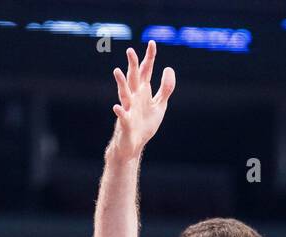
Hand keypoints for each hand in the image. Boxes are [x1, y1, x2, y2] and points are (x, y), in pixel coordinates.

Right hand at [109, 41, 175, 159]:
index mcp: (143, 92)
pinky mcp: (125, 123)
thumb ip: (165, 89)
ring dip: (121, 83)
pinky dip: (120, 112)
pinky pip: (123, 116)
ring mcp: (129, 109)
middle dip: (132, 65)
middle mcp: (134, 97)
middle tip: (130, 50)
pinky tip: (117, 107)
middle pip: (133, 78)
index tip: (152, 43)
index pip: (146, 71)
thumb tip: (169, 69)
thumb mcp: (159, 105)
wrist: (133, 144)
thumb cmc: (145, 124)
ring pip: (124, 94)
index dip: (149, 58)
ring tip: (117, 71)